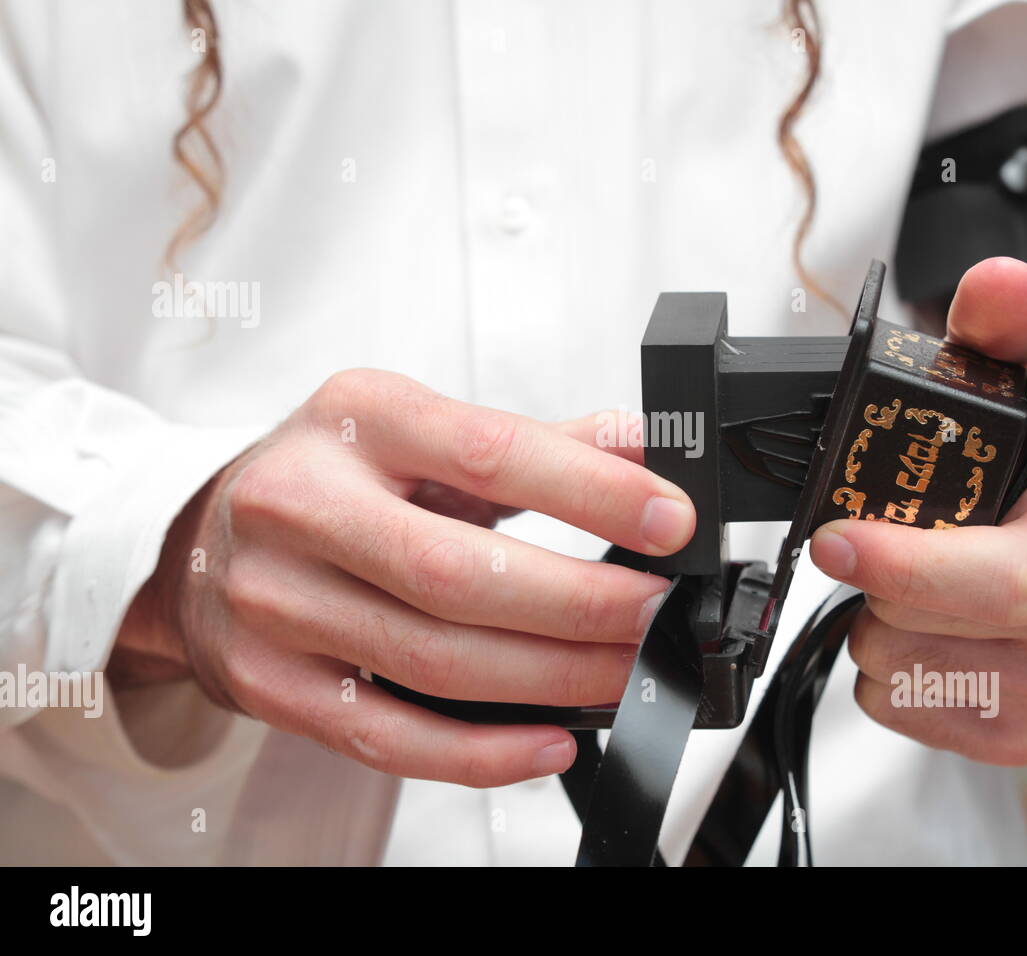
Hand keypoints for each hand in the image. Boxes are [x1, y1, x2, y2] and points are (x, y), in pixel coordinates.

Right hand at [114, 370, 693, 785]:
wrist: (202, 539)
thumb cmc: (327, 476)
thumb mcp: (418, 430)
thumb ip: (534, 441)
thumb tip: (644, 445)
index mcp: (355, 419)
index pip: (487, 452)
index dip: (591, 492)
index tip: (669, 521)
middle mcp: (302, 506)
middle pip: (460, 574)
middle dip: (580, 605)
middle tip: (654, 617)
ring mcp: (277, 603)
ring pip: (434, 662)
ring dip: (551, 680)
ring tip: (623, 673)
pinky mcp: (273, 684)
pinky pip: (390, 736)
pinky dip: (482, 751)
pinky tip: (550, 740)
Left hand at [809, 258, 1026, 764]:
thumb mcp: (1011, 382)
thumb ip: (993, 326)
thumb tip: (997, 283)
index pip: (1006, 579)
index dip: (908, 568)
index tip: (835, 540)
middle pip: (934, 632)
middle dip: (875, 588)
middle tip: (869, 547)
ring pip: (906, 676)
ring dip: (876, 628)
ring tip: (906, 583)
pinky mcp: (1019, 731)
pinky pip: (904, 714)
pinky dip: (885, 676)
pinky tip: (916, 630)